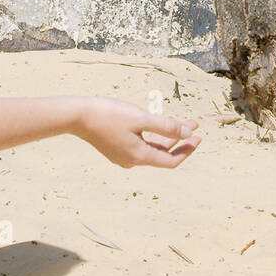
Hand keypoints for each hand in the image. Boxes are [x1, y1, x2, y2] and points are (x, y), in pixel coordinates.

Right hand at [75, 97, 199, 167]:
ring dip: (167, 135)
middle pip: (162, 153)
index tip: (198, 136)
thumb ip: (167, 127)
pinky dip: (153, 135)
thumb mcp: (142, 119)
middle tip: (193, 124)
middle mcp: (132, 160)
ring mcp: (122, 155)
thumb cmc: (110, 114)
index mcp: (140, 156)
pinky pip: (140, 144)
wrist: (77, 115)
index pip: (171, 161)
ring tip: (180, 122)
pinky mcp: (115, 147)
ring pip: (151, 147)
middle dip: (180, 138)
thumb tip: (188, 134)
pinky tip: (157, 124)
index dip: (187, 150)